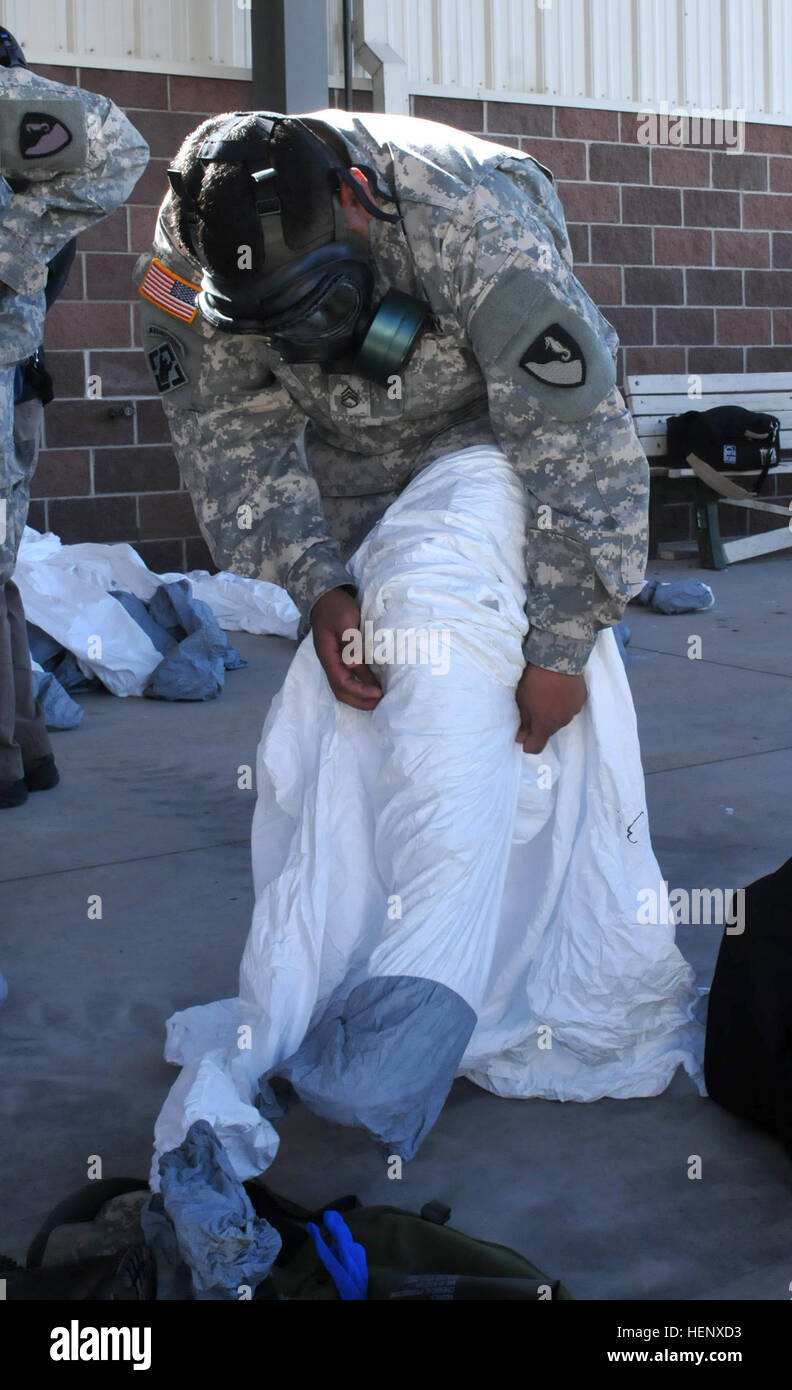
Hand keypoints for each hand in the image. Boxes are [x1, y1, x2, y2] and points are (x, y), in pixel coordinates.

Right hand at [311, 586, 381, 710]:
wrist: (326, 597)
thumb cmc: (335, 608)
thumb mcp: (344, 621)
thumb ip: (350, 642)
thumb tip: (354, 665)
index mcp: (328, 656)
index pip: (342, 682)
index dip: (359, 691)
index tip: (378, 693)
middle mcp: (330, 663)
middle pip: (341, 691)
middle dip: (360, 700)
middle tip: (380, 703)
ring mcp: (336, 661)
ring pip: (345, 686)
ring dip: (361, 696)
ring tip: (379, 699)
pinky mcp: (343, 657)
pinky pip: (350, 677)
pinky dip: (362, 685)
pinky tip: (375, 686)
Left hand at [515, 663, 586, 752]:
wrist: (558, 657)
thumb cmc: (534, 679)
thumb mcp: (522, 700)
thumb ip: (524, 722)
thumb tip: (520, 740)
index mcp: (545, 725)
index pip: (536, 747)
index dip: (528, 744)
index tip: (522, 735)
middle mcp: (562, 722)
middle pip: (549, 730)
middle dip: (541, 723)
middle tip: (533, 704)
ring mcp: (574, 710)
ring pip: (561, 718)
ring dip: (554, 711)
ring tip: (547, 693)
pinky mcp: (582, 698)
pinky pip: (571, 705)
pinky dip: (564, 701)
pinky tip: (559, 688)